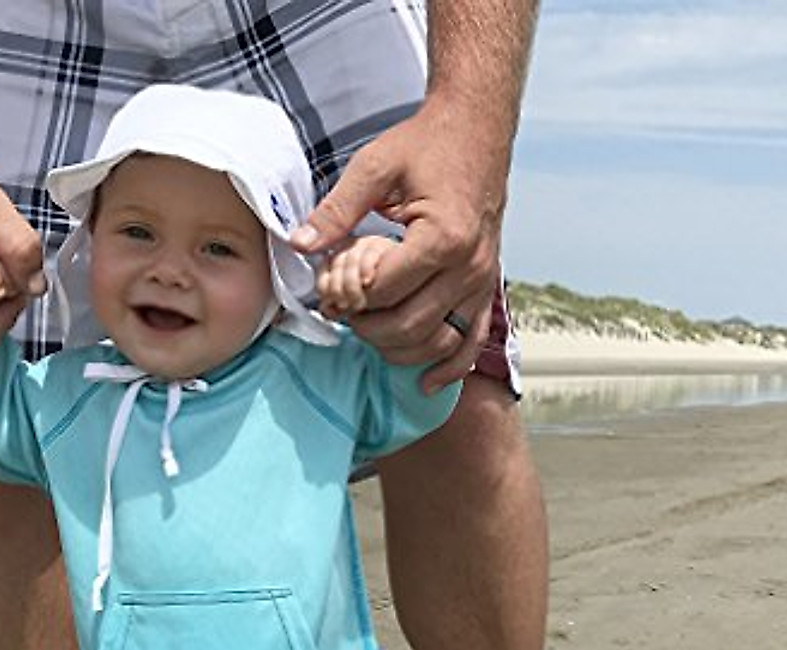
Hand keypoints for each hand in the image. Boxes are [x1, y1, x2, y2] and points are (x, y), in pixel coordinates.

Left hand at [292, 102, 504, 393]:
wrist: (478, 129)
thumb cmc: (427, 144)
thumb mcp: (374, 166)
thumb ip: (336, 210)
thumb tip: (300, 243)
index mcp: (442, 237)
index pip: (383, 291)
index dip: (348, 296)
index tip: (328, 287)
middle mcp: (468, 266)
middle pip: (407, 325)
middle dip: (366, 327)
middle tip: (342, 310)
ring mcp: (481, 281)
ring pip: (436, 341)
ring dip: (396, 347)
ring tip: (368, 329)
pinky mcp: (486, 287)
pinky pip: (471, 341)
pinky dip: (449, 367)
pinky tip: (424, 382)